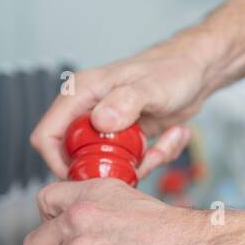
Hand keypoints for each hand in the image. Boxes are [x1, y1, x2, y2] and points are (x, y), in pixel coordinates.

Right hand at [30, 35, 215, 179]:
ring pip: (107, 165)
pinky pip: (131, 163)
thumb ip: (125, 102)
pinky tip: (173, 137)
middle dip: (107, 169)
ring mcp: (107, 127)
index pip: (47, 136)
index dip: (58, 163)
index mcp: (81, 94)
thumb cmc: (172, 69)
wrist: (197, 71)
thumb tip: (99, 122)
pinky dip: (154, 159)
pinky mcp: (126, 138)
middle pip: (75, 158)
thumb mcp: (150, 86)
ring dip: (138, 165)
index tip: (88, 176)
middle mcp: (88, 112)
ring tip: (164, 146)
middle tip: (139, 164)